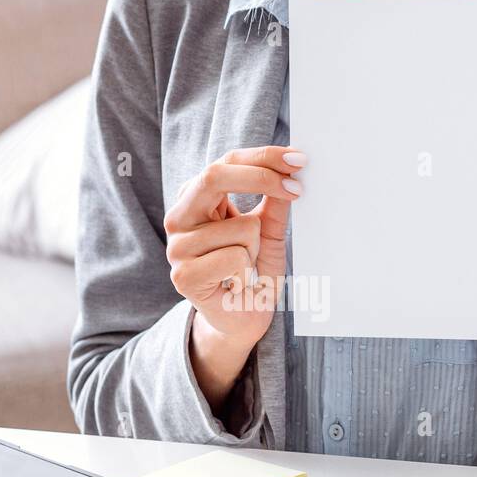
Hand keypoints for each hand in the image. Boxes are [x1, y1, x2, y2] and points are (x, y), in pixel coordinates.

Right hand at [164, 146, 304, 408]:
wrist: (241, 319)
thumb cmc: (253, 271)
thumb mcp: (269, 231)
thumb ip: (274, 201)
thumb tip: (290, 168)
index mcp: (195, 198)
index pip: (226, 162)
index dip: (263, 157)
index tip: (299, 160)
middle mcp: (180, 218)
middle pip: (215, 176)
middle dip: (262, 178)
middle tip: (297, 189)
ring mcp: (177, 248)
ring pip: (241, 227)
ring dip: (257, 248)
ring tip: (246, 266)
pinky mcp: (184, 276)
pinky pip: (235, 258)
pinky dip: (247, 271)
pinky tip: (236, 283)